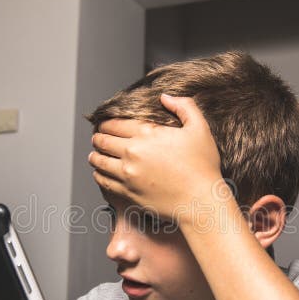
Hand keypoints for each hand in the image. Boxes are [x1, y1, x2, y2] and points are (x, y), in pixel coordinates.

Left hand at [88, 94, 223, 224]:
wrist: (201, 202)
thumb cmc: (203, 167)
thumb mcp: (200, 129)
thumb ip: (184, 107)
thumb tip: (165, 97)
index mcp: (147, 134)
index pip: (114, 124)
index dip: (106, 123)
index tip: (105, 125)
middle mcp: (132, 152)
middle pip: (101, 140)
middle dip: (98, 137)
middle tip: (98, 138)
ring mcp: (127, 174)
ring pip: (98, 161)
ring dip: (95, 155)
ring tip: (95, 155)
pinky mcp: (126, 193)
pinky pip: (102, 181)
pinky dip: (98, 174)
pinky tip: (101, 173)